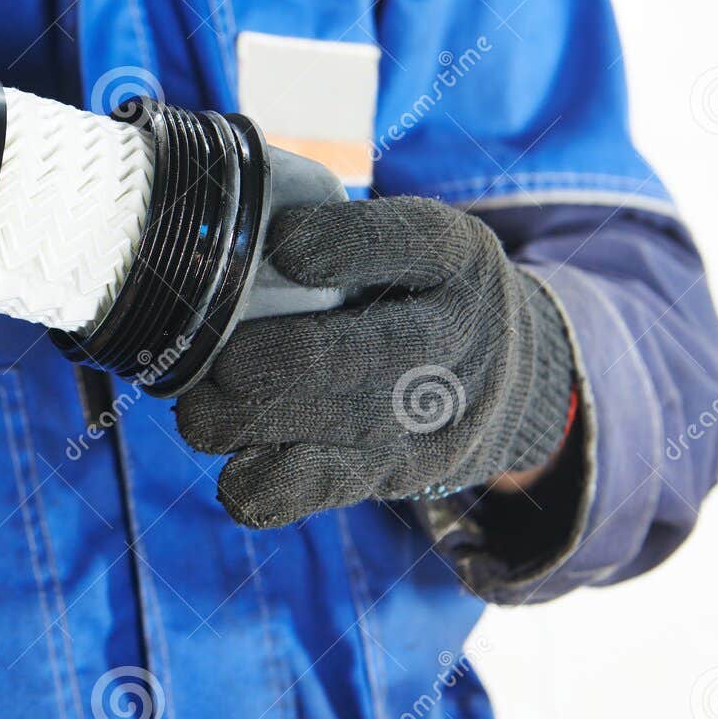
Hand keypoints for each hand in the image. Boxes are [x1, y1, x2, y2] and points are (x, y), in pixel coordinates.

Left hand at [177, 196, 574, 527]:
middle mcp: (458, 339)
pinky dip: (267, 485)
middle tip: (216, 361)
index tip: (282, 244)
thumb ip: (350, 232)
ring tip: (203, 412)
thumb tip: (249, 243)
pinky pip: (326, 486)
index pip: (411, 240)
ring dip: (249, 423)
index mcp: (456, 258)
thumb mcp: (419, 239)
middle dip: (268, 361)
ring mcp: (435, 417)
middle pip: (361, 355)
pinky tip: (235, 472)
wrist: (514, 380)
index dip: (340, 243)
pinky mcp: (402, 473)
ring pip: (338, 428)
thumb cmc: (429, 295)